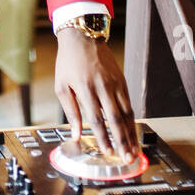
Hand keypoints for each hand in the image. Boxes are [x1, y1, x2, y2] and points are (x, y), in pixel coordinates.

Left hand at [54, 28, 138, 160]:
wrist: (83, 37)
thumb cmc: (69, 62)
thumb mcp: (61, 86)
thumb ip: (70, 111)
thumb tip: (75, 133)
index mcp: (85, 88)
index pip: (96, 118)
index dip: (103, 137)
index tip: (108, 151)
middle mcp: (103, 86)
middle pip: (115, 118)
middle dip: (121, 140)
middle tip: (126, 157)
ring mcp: (115, 84)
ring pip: (126, 113)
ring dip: (130, 133)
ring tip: (133, 150)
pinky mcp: (122, 81)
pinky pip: (129, 104)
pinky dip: (131, 120)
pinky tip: (132, 131)